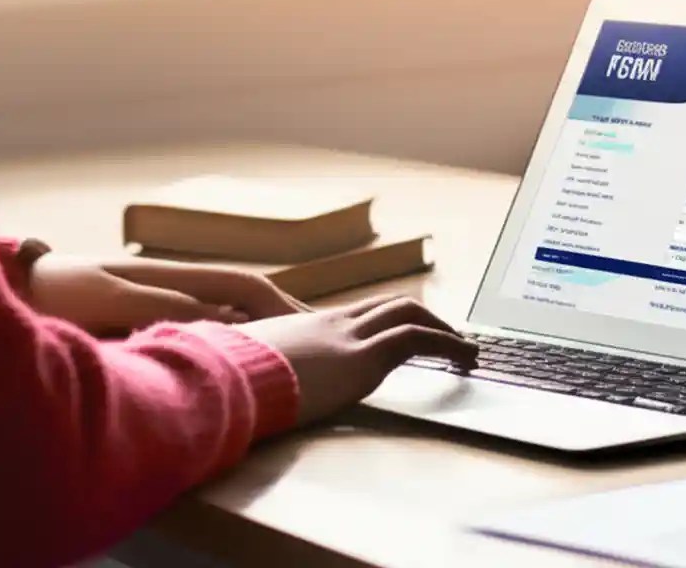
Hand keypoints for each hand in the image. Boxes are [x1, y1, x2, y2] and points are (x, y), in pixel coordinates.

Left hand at [28, 254, 306, 336]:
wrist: (21, 285)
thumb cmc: (60, 292)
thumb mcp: (114, 296)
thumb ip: (169, 303)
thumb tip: (227, 313)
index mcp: (178, 278)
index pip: (247, 287)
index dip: (283, 306)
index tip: (315, 327)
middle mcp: (180, 286)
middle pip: (248, 297)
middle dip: (286, 316)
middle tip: (324, 339)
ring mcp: (167, 301)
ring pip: (230, 312)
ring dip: (264, 327)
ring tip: (295, 349)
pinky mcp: (151, 319)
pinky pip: (208, 326)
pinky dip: (235, 337)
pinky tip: (243, 357)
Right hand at [242, 295, 478, 425]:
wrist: (219, 380)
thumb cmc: (218, 380)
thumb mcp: (230, 368)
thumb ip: (238, 367)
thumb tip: (221, 378)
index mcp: (301, 326)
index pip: (352, 315)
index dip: (380, 322)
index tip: (396, 337)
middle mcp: (330, 323)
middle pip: (388, 305)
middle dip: (421, 318)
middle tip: (445, 338)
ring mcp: (348, 336)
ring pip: (408, 313)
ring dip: (442, 330)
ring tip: (466, 351)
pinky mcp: (362, 358)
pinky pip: (416, 338)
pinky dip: (447, 344)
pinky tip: (465, 359)